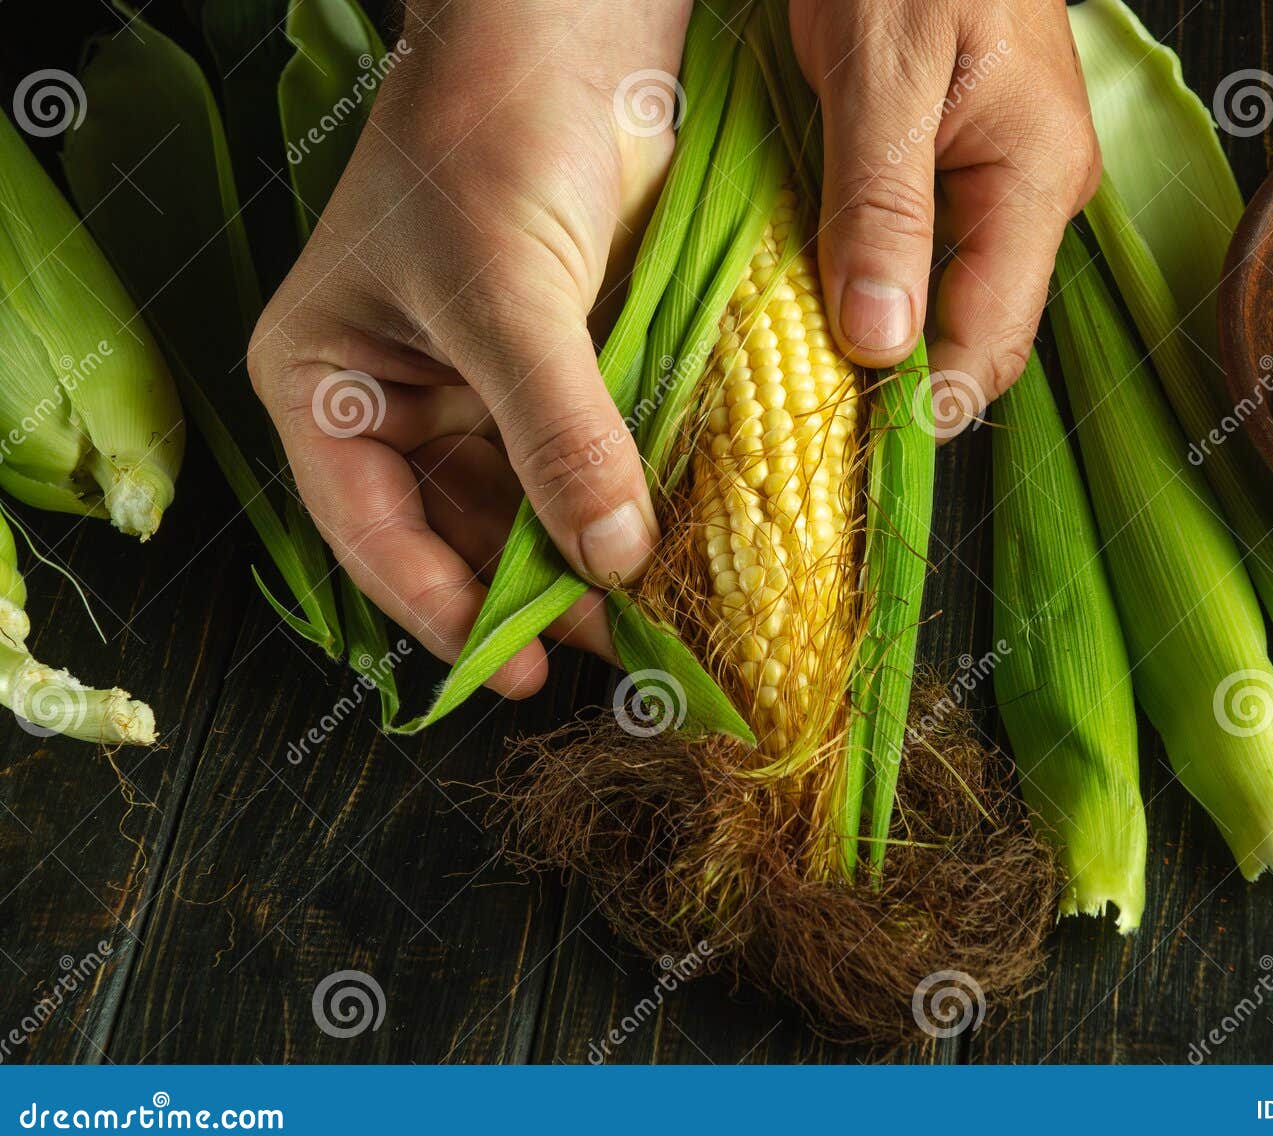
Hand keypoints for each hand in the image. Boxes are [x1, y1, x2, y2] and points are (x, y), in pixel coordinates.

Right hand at [249, 0, 691, 695]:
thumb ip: (555, 430)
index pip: (370, 528)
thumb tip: (608, 558)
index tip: (513, 668)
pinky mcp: (568, 366)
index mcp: (330, 381)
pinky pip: (591, 454)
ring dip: (591, 554)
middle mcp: (405, 396)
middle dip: (533, 591)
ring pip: (533, 502)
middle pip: (462, 529)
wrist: (571, 30)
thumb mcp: (504, 297)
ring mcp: (488, 385)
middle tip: (614, 649)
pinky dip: (629, 498)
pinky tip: (675, 542)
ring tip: (655, 614)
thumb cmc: (488, 137)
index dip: (439, 608)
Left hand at [790, 0, 1099, 430]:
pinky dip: (880, 285)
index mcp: (1034, 175)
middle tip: (815, 423)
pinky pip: (932, 250)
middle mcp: (1036, 190)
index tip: (848, 442)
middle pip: (977, 329)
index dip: (928, 404)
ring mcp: (1007, 176)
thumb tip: (882, 344)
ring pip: (951, 295)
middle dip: (905, 381)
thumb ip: (881, 207)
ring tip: (812, 376)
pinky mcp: (967, 159)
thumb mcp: (878, 70)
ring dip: (889, 338)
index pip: (991, 338)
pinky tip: (827, 302)